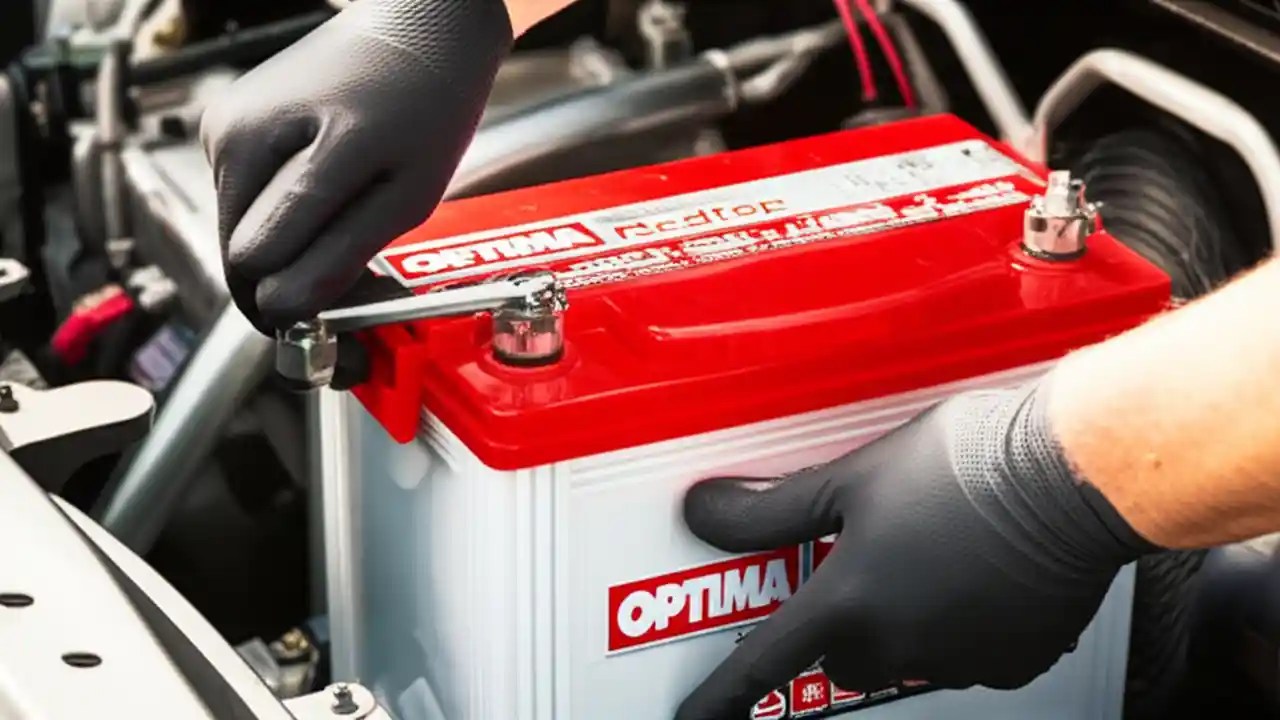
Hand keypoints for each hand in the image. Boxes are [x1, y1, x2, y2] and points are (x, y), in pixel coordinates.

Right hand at [199, 0, 512, 331]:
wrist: (421, 25)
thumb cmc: (428, 99)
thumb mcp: (407, 193)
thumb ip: (343, 253)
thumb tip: (285, 307)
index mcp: (289, 146)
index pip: (257, 263)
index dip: (291, 311)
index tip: (335, 338)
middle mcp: (237, 133)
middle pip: (237, 255)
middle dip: (286, 286)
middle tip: (348, 298)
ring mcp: (223, 126)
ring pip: (235, 233)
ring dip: (283, 253)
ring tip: (345, 237)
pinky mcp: (225, 125)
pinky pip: (242, 202)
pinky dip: (278, 219)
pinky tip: (325, 204)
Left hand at [675, 381, 1157, 718]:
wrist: (1075, 472)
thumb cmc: (967, 463)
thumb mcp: (852, 475)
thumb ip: (773, 508)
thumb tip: (707, 512)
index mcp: (848, 602)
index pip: (763, 666)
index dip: (721, 698)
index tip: (695, 719)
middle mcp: (898, 644)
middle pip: (840, 657)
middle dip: (839, 623)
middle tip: (858, 564)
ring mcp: (959, 659)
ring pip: (904, 654)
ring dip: (903, 617)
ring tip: (930, 548)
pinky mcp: (1012, 660)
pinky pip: (965, 653)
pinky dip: (959, 622)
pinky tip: (977, 569)